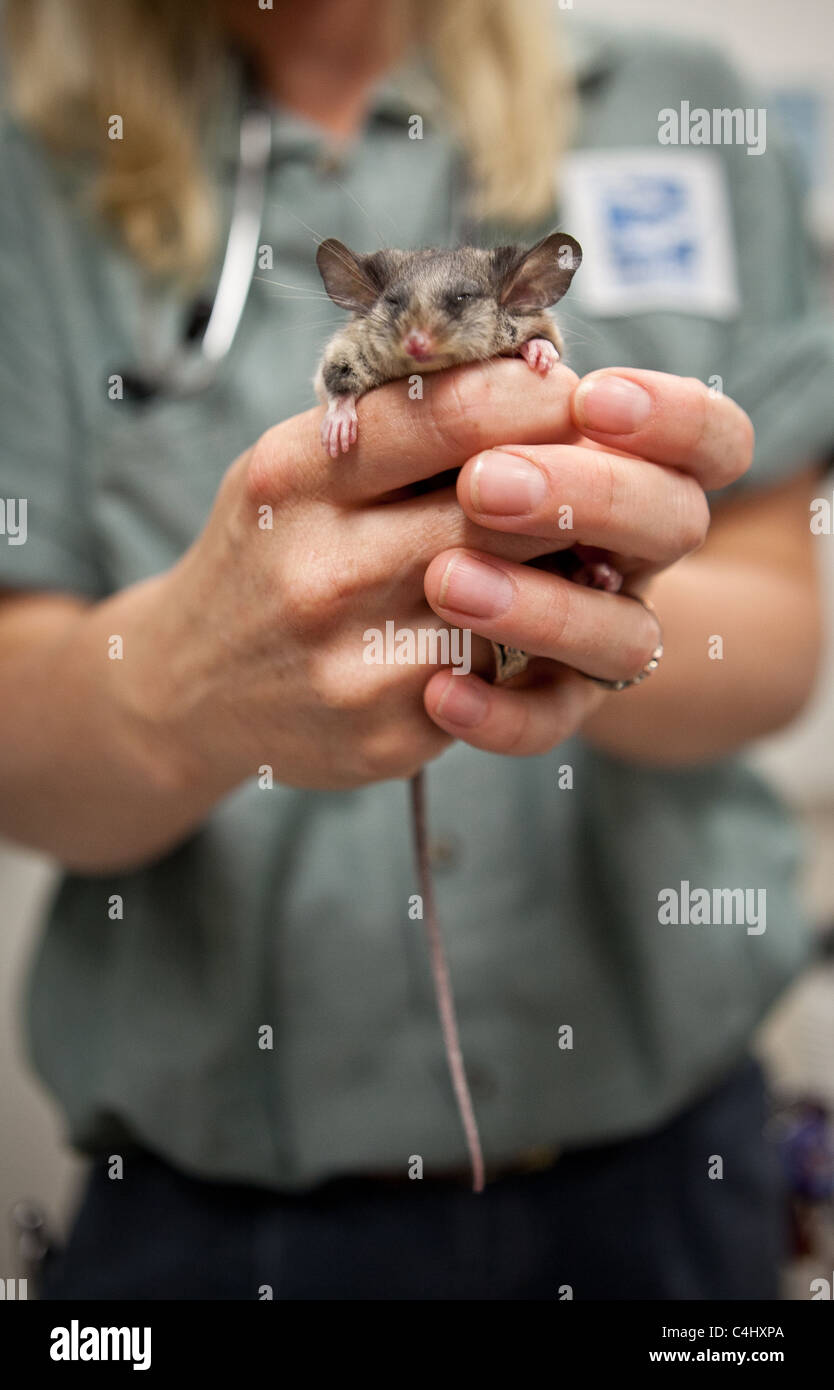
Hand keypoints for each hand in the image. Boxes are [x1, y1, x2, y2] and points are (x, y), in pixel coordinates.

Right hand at [128, 361, 603, 789]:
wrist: (187, 687)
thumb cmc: (263, 552)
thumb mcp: (290, 466)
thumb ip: (388, 423)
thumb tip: (527, 370)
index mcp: (293, 479)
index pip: (446, 414)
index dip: (533, 395)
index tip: (571, 390)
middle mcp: (321, 572)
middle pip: (502, 508)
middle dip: (570, 482)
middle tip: (604, 467)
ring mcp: (355, 664)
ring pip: (516, 600)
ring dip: (562, 569)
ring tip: (574, 545)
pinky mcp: (386, 738)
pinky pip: (497, 681)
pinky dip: (522, 645)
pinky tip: (519, 623)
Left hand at [421, 368, 753, 754]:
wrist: (381, 602)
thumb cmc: (426, 481)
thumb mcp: (450, 426)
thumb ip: (475, 391)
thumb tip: (474, 358)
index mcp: (639, 466)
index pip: (712, 439)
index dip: (673, 419)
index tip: (591, 398)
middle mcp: (639, 553)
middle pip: (674, 524)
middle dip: (590, 496)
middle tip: (484, 483)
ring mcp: (603, 632)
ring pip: (623, 636)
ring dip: (543, 608)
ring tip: (447, 582)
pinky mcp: (552, 703)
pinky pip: (548, 722)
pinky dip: (499, 715)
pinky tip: (438, 691)